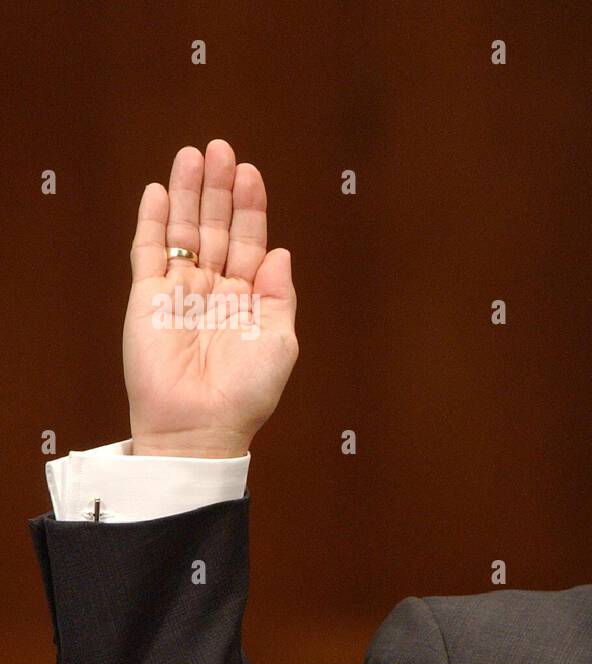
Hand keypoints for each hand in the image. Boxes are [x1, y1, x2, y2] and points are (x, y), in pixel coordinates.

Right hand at [124, 140, 297, 457]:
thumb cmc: (246, 393)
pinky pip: (147, 251)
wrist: (201, 424)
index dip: (250, 207)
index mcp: (248, 298)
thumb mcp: (281, 342)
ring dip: (186, 192)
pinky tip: (155, 190)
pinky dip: (150, 220)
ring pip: (181, 229)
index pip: (249, 241)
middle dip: (219, 188)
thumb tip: (281, 252)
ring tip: (192, 155)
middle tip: (221, 148)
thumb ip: (279, 295)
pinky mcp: (146, 297)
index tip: (251, 173)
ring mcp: (179, 290)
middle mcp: (214, 289)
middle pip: (215, 226)